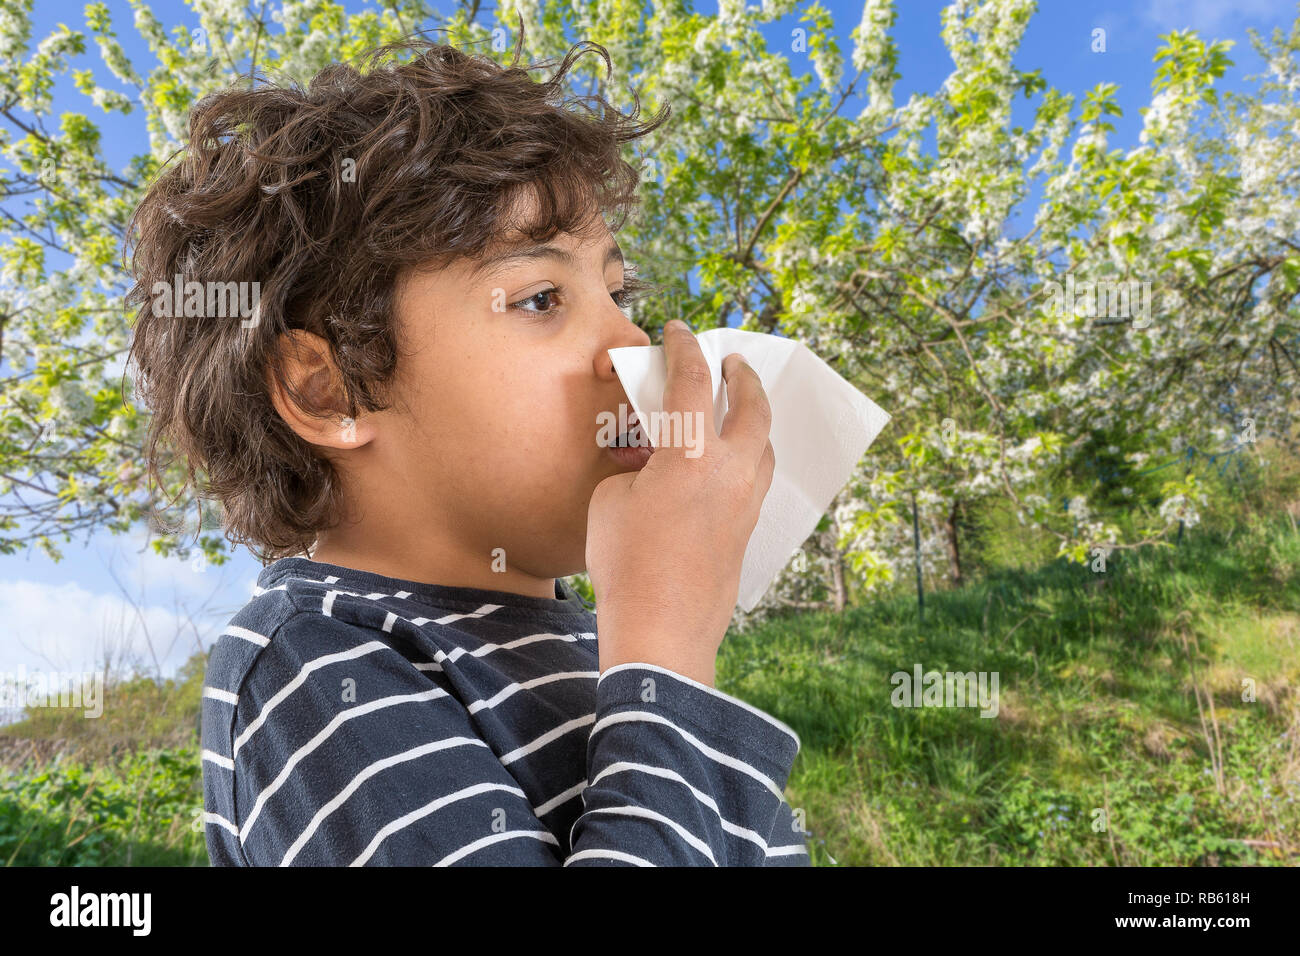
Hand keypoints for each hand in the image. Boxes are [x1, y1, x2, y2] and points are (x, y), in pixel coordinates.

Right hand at [586, 320, 775, 686]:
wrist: (662, 629)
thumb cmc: (625, 565)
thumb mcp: (610, 503)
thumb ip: (633, 472)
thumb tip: (648, 471)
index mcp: (691, 453)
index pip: (692, 381)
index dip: (684, 347)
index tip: (679, 329)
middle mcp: (730, 470)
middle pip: (752, 407)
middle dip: (742, 378)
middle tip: (732, 363)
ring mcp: (745, 502)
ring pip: (764, 445)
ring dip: (755, 418)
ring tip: (741, 410)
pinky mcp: (747, 531)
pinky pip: (757, 478)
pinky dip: (749, 457)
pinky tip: (733, 464)